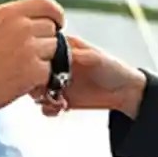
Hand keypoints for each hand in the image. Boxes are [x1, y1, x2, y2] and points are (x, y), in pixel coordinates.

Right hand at [0, 0, 65, 114]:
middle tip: (28, 55)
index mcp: (8, 13)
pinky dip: (40, 78)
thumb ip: (15, 20)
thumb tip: (42, 19)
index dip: (56, 15)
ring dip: (44, 60)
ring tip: (22, 68)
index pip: (47, 4)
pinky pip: (49, 71)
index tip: (58, 24)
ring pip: (55, 49)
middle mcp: (21, 27)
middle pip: (52, 29)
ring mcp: (29, 48)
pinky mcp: (34, 70)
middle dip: (45, 41)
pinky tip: (21, 80)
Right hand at [32, 35, 146, 118]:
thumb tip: (53, 54)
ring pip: (35, 89)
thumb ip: (74, 55)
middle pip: (32, 71)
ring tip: (55, 101)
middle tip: (43, 89)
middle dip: (34, 82)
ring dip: (41, 97)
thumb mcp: (95, 57)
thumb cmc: (113, 68)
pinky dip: (49, 108)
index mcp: (63, 48)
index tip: (41, 68)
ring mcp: (57, 82)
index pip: (39, 48)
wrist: (125, 92)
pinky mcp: (60, 98)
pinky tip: (61, 108)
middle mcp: (57, 64)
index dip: (36, 58)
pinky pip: (45, 105)